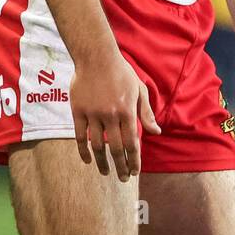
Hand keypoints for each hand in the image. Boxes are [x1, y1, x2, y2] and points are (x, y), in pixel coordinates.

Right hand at [69, 43, 159, 180]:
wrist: (96, 56)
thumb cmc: (121, 72)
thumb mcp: (139, 89)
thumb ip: (146, 112)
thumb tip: (156, 132)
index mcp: (127, 110)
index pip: (132, 142)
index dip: (134, 159)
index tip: (135, 172)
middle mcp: (111, 115)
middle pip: (116, 148)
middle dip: (121, 166)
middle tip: (123, 178)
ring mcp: (93, 114)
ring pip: (97, 145)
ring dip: (102, 163)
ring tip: (106, 173)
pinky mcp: (78, 111)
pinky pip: (80, 136)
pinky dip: (84, 151)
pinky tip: (88, 161)